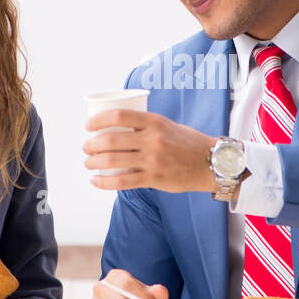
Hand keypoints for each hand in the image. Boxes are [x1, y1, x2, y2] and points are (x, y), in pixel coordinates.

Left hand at [84, 109, 216, 192]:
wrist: (211, 163)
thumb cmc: (188, 143)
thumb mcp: (168, 125)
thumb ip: (146, 127)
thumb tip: (118, 128)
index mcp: (155, 122)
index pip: (119, 116)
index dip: (98, 120)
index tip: (88, 125)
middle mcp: (153, 140)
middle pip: (110, 140)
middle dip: (91, 145)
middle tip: (87, 148)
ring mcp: (153, 161)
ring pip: (112, 161)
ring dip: (94, 163)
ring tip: (89, 163)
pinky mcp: (154, 179)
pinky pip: (122, 181)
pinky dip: (104, 182)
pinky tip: (96, 180)